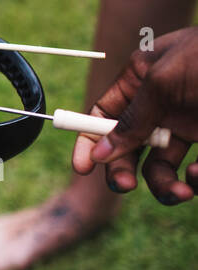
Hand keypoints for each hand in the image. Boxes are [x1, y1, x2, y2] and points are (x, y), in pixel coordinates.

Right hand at [72, 27, 197, 203]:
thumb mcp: (165, 79)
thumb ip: (133, 115)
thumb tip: (104, 151)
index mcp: (142, 80)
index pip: (103, 114)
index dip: (89, 140)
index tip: (82, 168)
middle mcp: (161, 106)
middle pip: (127, 147)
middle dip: (123, 170)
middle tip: (125, 185)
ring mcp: (187, 125)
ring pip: (161, 167)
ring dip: (163, 184)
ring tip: (179, 190)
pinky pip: (194, 172)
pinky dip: (196, 178)